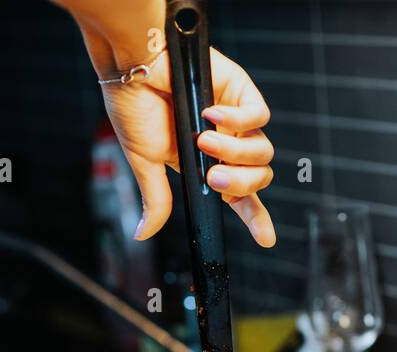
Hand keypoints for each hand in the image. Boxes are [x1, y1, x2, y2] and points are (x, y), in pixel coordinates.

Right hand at [102, 46, 276, 246]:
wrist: (130, 68)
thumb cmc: (134, 107)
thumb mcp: (145, 162)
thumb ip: (156, 199)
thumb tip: (143, 234)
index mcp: (207, 166)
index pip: (239, 197)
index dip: (256, 217)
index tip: (266, 239)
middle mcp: (227, 145)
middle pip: (259, 177)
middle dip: (240, 182)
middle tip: (212, 175)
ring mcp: (237, 119)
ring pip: (263, 150)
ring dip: (235, 151)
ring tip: (203, 139)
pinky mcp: (242, 92)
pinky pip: (260, 115)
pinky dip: (239, 120)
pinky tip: (212, 113)